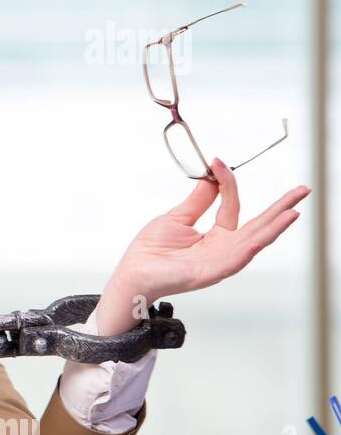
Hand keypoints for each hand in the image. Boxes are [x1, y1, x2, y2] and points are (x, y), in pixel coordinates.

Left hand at [107, 157, 309, 305]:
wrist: (133, 272)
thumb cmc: (151, 250)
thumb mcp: (177, 217)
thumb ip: (198, 199)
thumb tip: (213, 176)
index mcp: (215, 235)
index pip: (231, 205)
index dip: (228, 183)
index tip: (218, 162)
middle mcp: (223, 247)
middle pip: (257, 225)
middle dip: (280, 208)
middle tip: (302, 191)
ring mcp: (220, 261)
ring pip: (253, 241)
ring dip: (274, 227)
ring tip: (293, 211)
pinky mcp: (211, 272)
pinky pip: (236, 258)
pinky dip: (251, 246)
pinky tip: (264, 236)